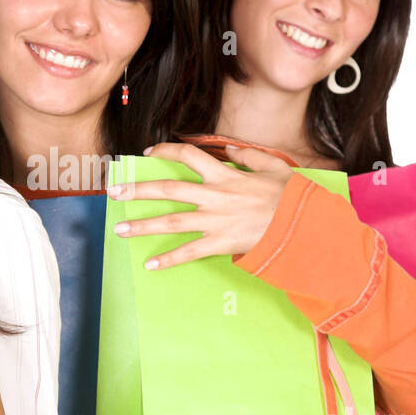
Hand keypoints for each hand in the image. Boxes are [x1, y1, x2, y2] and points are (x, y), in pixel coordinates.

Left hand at [108, 142, 293, 269]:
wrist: (301, 227)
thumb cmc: (290, 198)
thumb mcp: (274, 168)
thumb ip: (250, 156)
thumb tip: (231, 149)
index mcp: (224, 175)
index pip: (188, 155)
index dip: (165, 151)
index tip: (148, 153)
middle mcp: (214, 196)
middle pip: (168, 189)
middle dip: (138, 190)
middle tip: (114, 192)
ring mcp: (214, 221)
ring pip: (171, 221)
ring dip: (143, 226)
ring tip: (120, 230)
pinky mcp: (219, 243)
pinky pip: (189, 252)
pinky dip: (169, 260)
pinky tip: (150, 265)